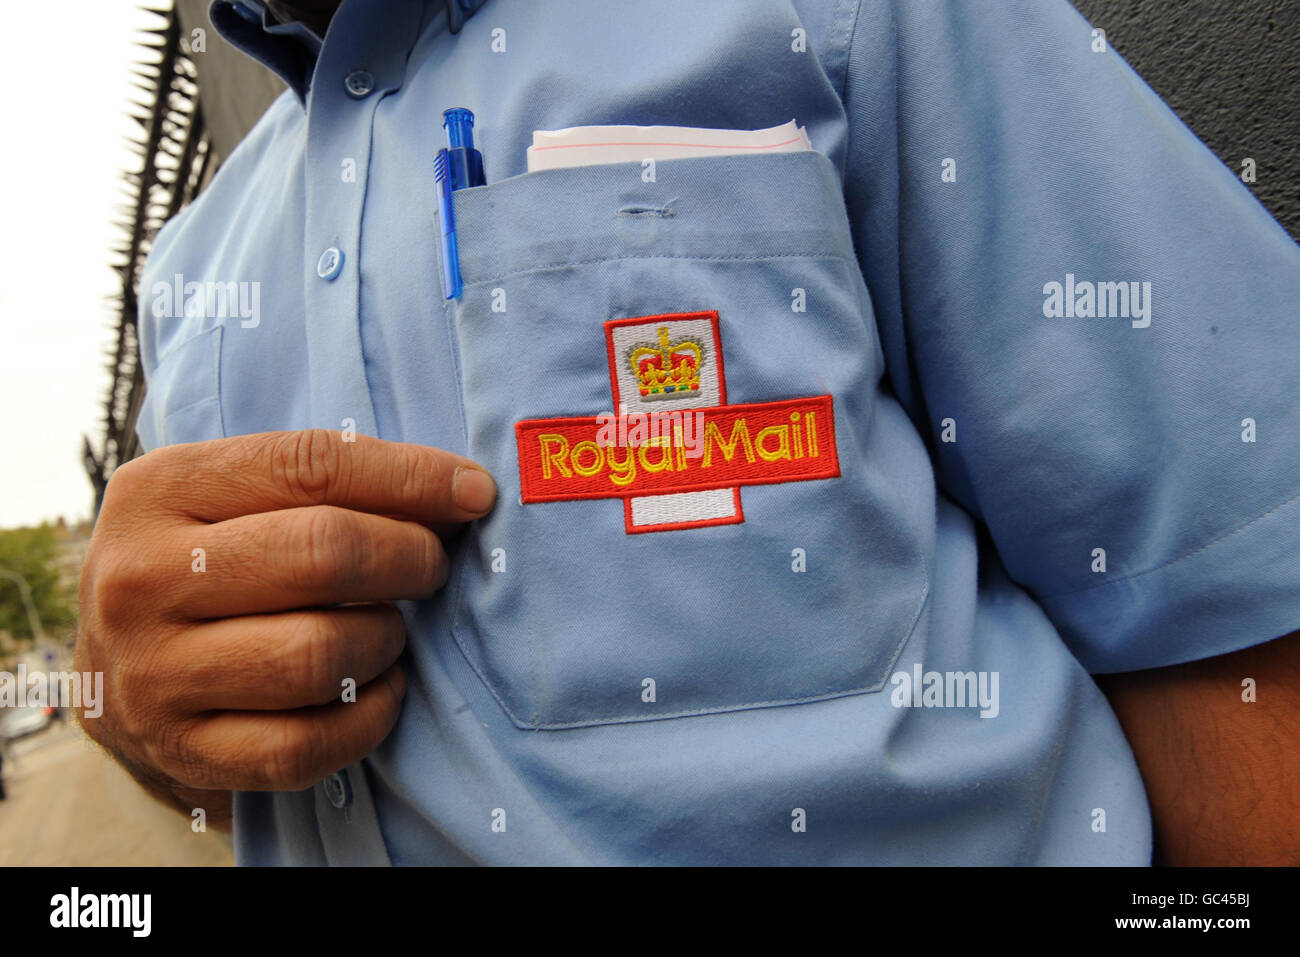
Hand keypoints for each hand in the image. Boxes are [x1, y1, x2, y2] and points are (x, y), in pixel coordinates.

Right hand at [74, 429, 496, 820]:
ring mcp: (153, 672)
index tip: (474, 493)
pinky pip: (305, 745)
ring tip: (388, 630)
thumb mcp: (238, 495)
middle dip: (408, 557)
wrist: (115, 664)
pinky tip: (377, 688)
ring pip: (319, 655)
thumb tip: (464, 494)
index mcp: (160, 489)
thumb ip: (332, 482)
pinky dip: (368, 717)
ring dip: (385, 641)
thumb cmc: (208, 559)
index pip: (311, 465)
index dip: (412, 477)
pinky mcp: (180, 750)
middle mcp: (141, 579)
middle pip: (323, 553)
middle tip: (429, 568)